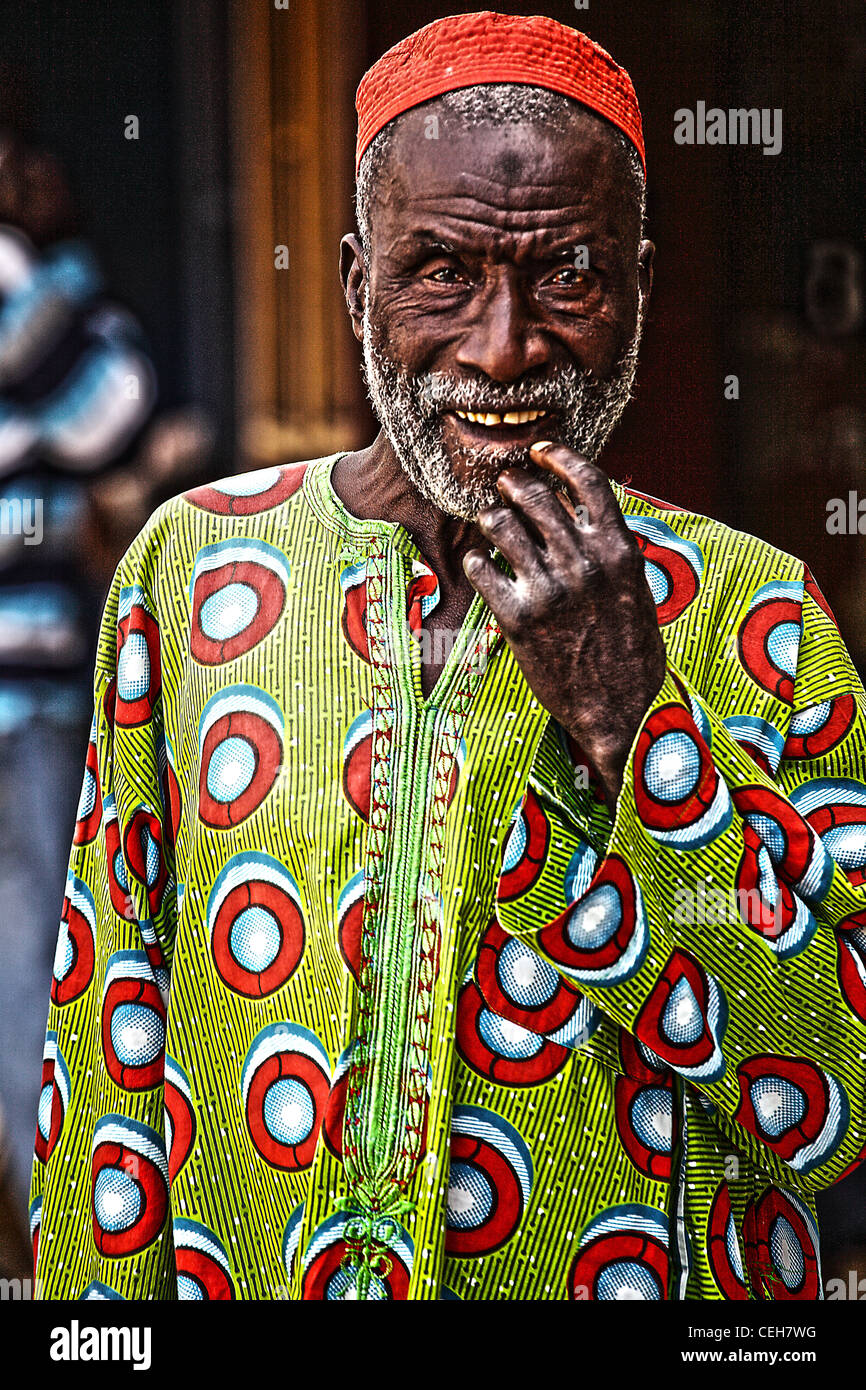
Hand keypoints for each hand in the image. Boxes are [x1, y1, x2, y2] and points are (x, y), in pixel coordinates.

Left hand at [462, 441, 666, 812]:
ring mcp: (549, 589)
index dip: (559, 457)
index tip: (540, 452)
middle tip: (506, 485)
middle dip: (514, 484)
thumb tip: (583, 508)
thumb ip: (609, 548)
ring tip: (493, 524)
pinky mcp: (519, 618)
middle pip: (537, 497)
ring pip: (502, 525)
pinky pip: (483, 568)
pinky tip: (482, 564)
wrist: (622, 710)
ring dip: (493, 518)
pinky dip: (478, 560)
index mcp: (618, 550)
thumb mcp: (634, 589)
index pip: (588, 481)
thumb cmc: (630, 650)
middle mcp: (584, 563)